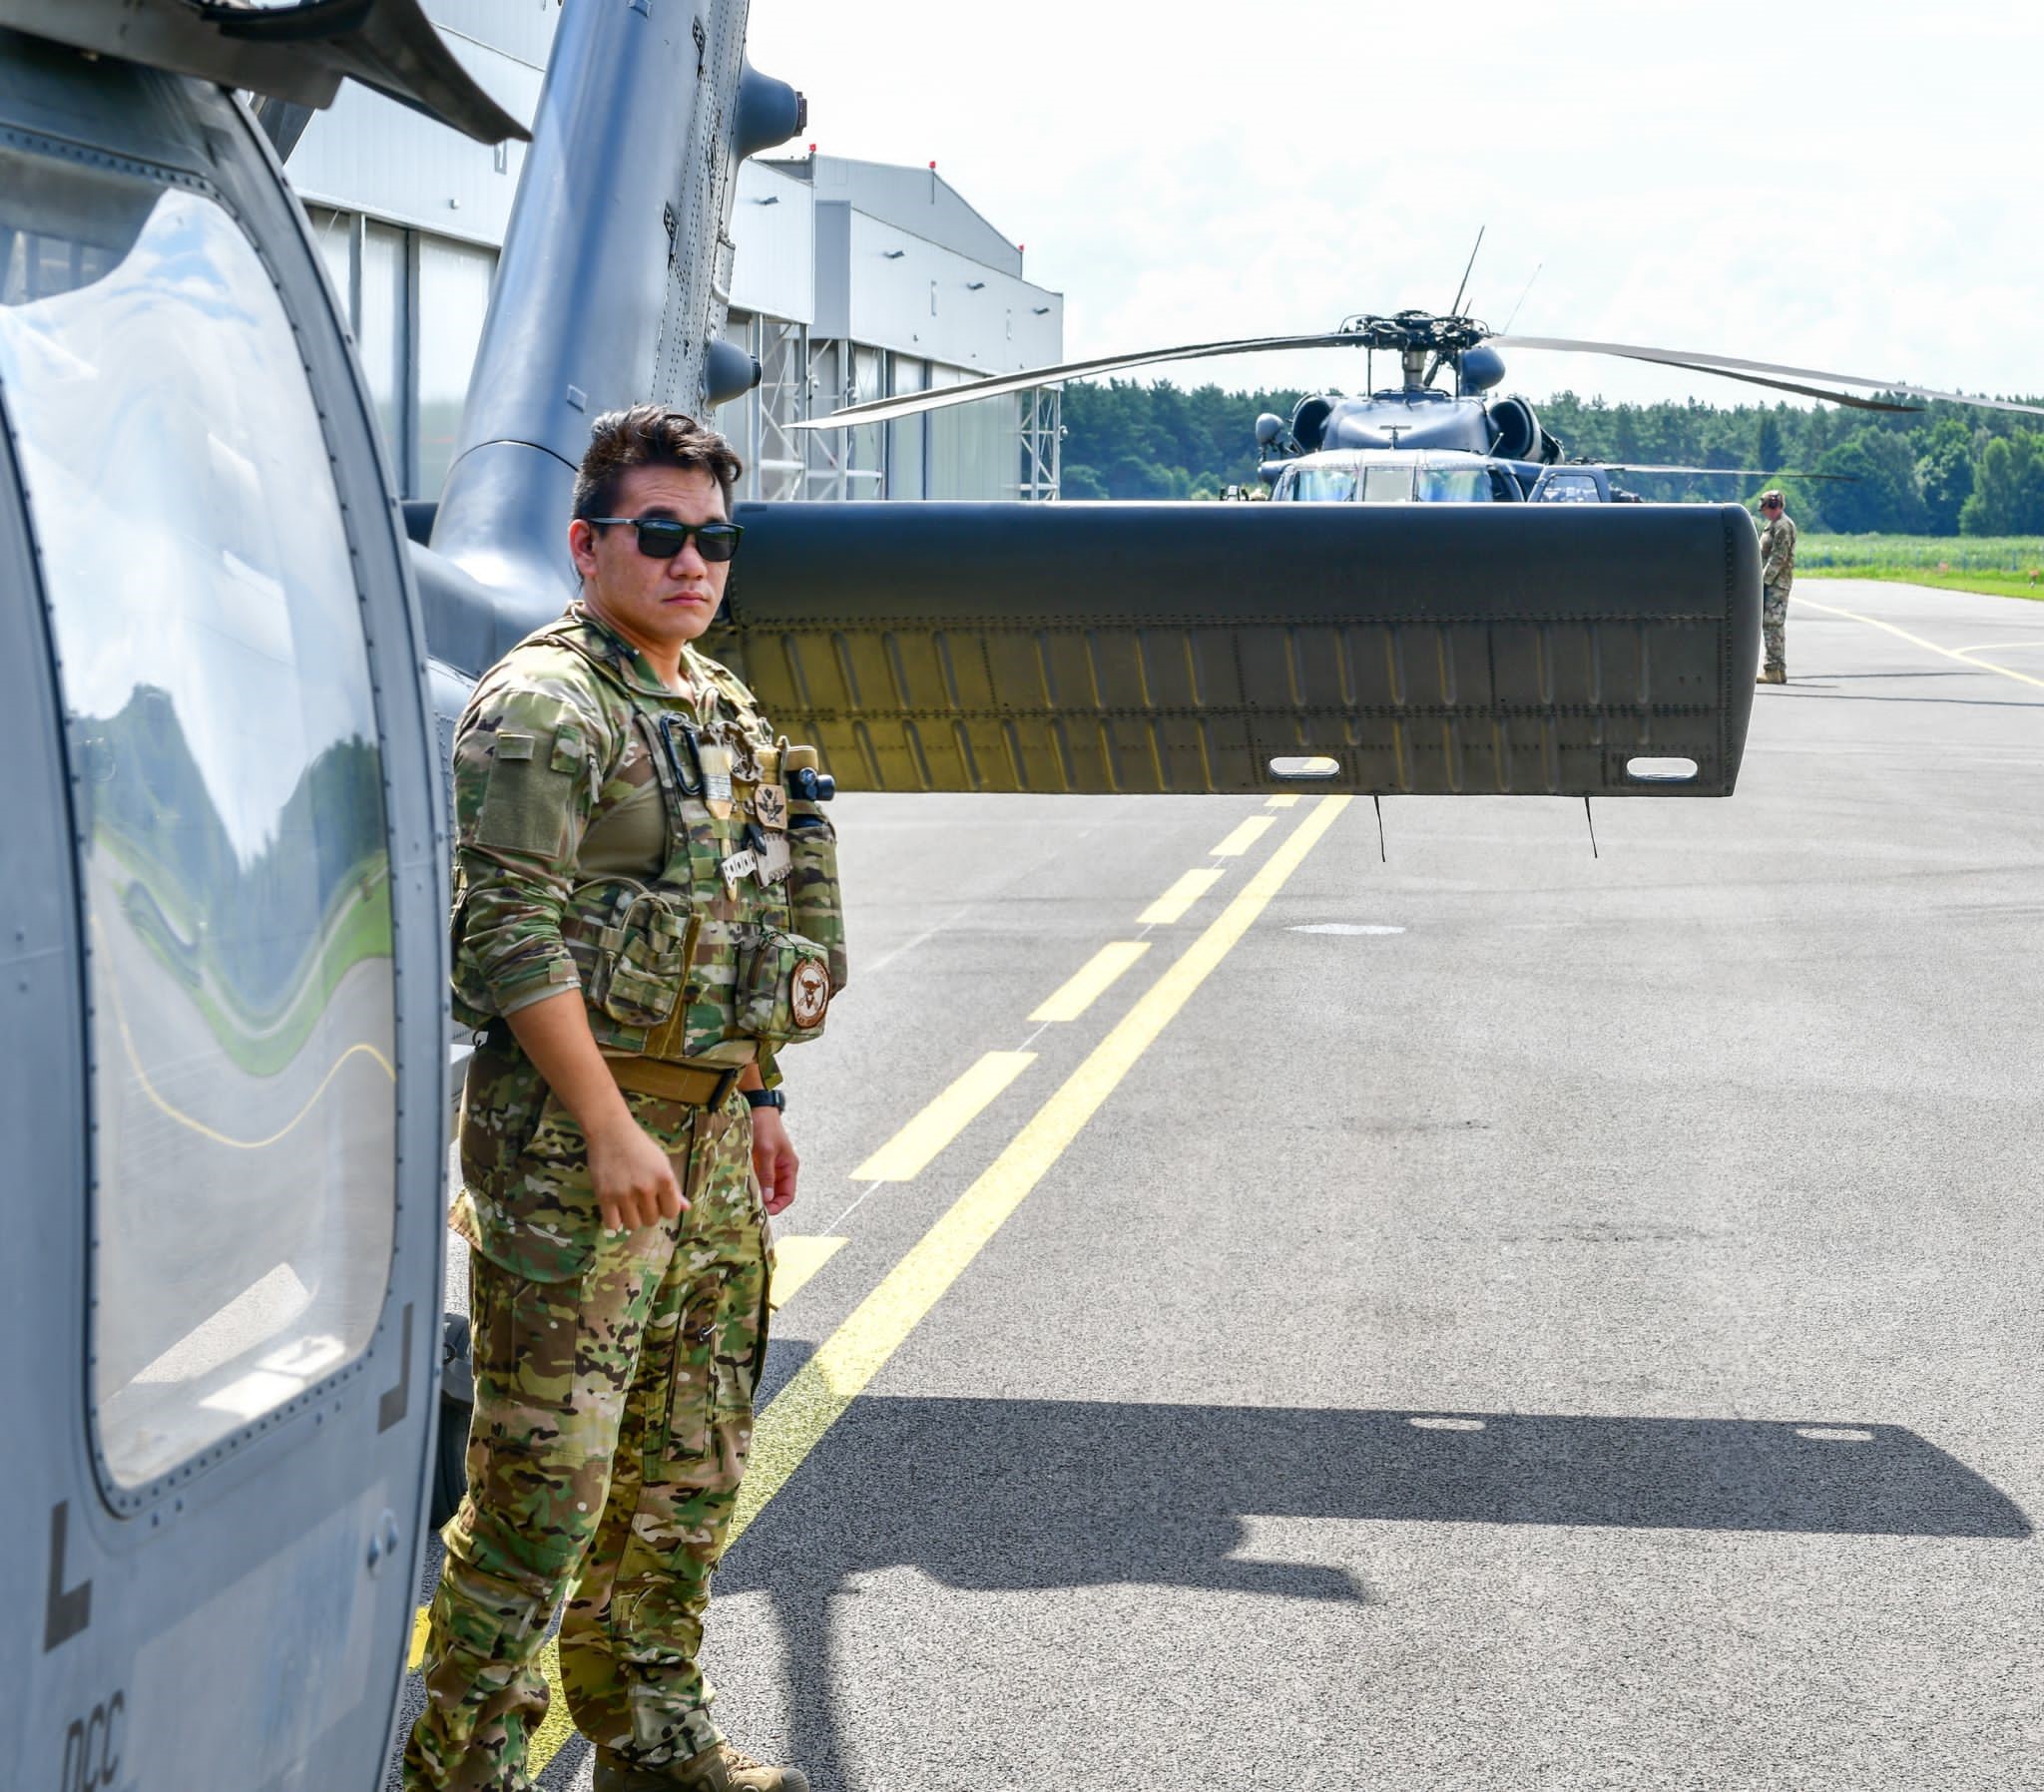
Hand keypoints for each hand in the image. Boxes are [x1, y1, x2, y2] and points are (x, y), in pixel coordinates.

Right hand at [586, 1111, 685, 1233]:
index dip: (665, 1208)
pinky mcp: (604, 1196)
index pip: (672, 1213)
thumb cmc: (640, 1146)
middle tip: (640, 1198)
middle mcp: (646, 1188)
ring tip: (627, 1203)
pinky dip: (614, 1220)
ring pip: (633, 1225)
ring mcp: (624, 1193)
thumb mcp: (662, 1163)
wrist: (611, 1131)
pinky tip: (615, 1208)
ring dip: (631, 1218)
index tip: (657, 1200)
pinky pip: (612, 1225)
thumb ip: (674, 1188)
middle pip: (652, 1221)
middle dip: (647, 1213)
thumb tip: (686, 1208)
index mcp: (664, 1178)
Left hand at [750, 1106, 799, 1215]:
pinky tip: (740, 1189)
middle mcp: (781, 1169)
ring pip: (765, 1188)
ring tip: (744, 1201)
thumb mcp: (766, 1151)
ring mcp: (769, 1166)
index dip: (778, 1206)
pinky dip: (750, 1186)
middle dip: (766, 1203)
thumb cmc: (765, 1127)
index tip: (764, 1212)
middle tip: (750, 1209)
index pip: (788, 1195)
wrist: (757, 1107)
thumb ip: (767, 1175)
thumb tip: (768, 1198)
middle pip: (776, 1195)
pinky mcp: (758, 1162)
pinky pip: (756, 1179)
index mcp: (789, 1167)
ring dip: (757, 1195)